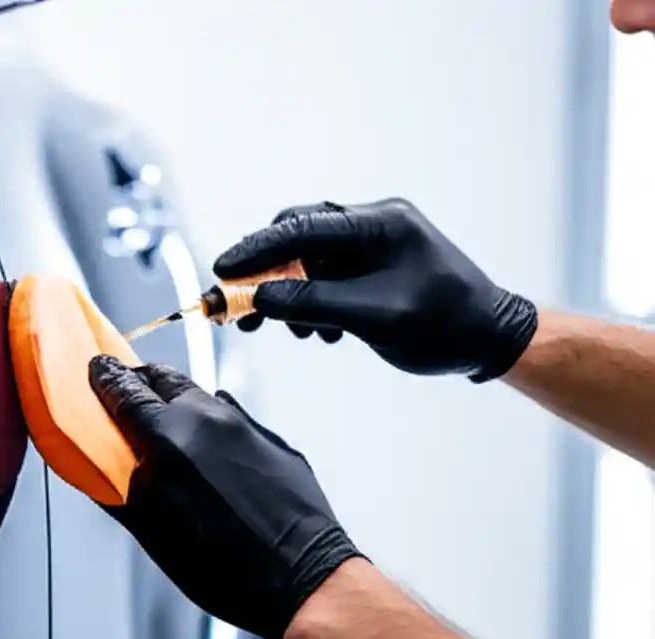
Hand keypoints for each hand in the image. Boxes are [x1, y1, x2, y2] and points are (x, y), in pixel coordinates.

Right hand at [88, 356, 361, 638]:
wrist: (302, 579)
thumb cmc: (228, 569)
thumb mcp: (155, 535)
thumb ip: (122, 494)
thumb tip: (100, 474)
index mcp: (169, 440)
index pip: (125, 391)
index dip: (106, 379)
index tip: (97, 371)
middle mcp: (206, 420)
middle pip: (162, 379)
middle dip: (139, 380)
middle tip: (125, 390)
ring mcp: (244, 425)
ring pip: (197, 395)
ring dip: (174, 401)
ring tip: (164, 424)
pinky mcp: (271, 438)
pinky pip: (231, 418)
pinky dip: (209, 424)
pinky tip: (207, 451)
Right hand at [217, 199, 537, 381]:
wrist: (490, 340)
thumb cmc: (444, 326)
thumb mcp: (376, 318)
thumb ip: (314, 304)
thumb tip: (262, 297)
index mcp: (380, 224)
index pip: (302, 228)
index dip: (257, 249)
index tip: (222, 270)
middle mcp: (374, 224)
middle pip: (299, 237)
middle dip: (266, 273)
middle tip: (241, 308)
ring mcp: (374, 243)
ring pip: (309, 259)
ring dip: (288, 293)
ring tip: (283, 329)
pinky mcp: (373, 265)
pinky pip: (326, 275)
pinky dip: (310, 300)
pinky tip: (315, 330)